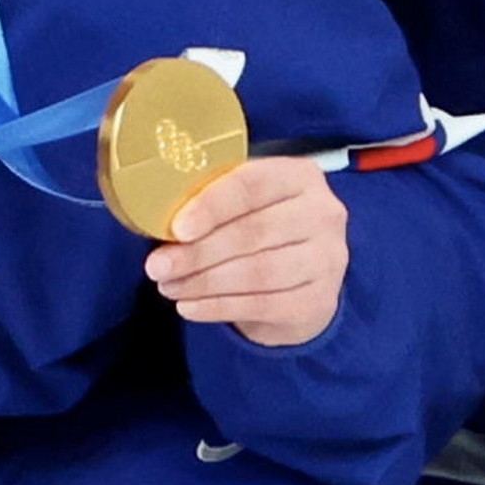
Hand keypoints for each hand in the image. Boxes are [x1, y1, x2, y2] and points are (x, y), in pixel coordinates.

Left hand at [146, 148, 355, 347]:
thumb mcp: (243, 206)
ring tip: (168, 287)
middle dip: (198, 252)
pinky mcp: (319, 300)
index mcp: (300, 176)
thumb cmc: (260, 232)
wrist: (302, 283)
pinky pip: (261, 305)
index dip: (213, 206)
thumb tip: (160, 224)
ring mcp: (327, 259)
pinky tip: (189, 307)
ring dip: (204, 282)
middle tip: (158, 266)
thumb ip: (212, 205)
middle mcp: (323, 214)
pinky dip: (218, 307)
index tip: (177, 228)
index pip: (253, 185)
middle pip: (254, 232)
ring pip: (258, 272)